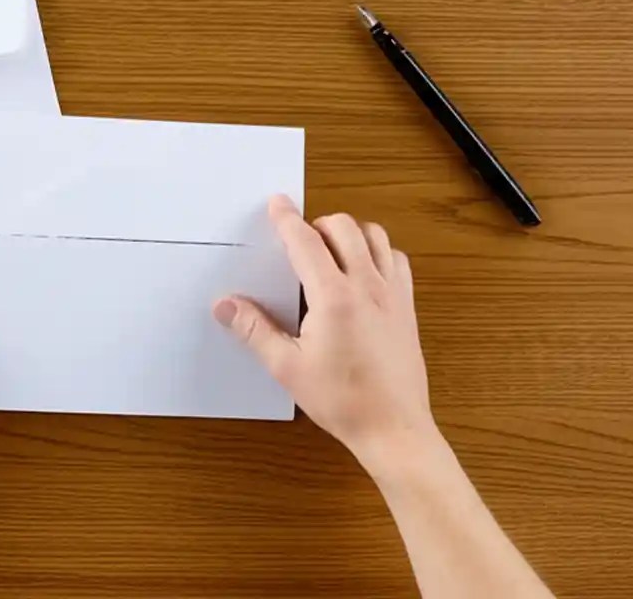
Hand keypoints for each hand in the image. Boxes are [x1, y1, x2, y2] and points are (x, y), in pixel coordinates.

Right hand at [213, 196, 434, 465]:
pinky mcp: (408, 307)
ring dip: (350, 234)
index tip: (276, 204)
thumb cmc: (342, 400)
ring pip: (375, 236)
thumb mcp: (286, 367)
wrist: (393, 428)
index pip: (305, 241)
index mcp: (334, 297)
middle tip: (298, 242)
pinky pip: (397, 260)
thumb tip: (225, 305)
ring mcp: (393, 294)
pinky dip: (378, 253)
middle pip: (343, 227)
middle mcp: (368, 286)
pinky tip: (362, 273)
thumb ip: (253, 330)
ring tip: (329, 253)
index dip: (286, 219)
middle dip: (317, 224)